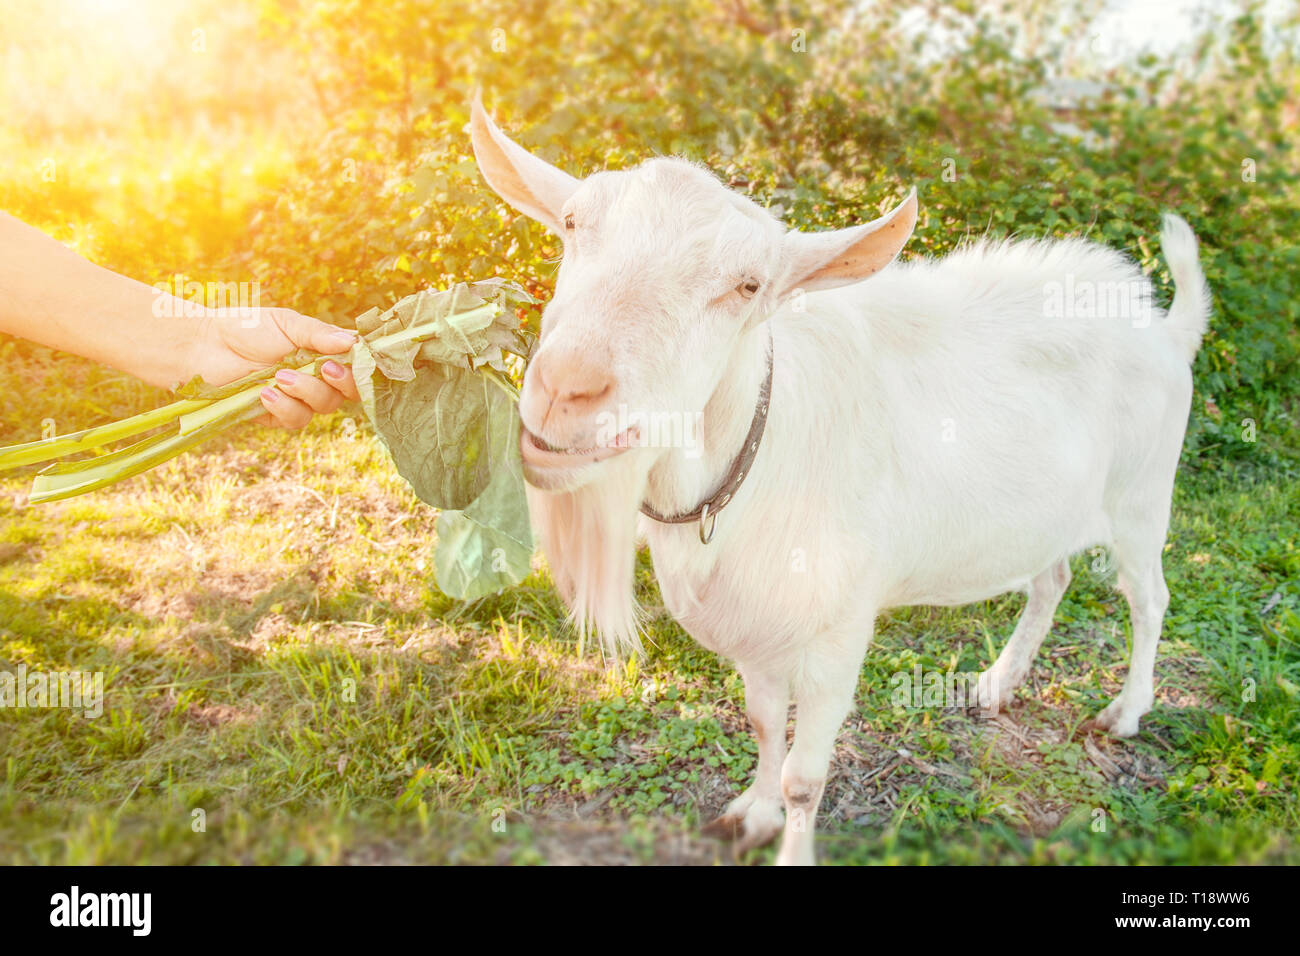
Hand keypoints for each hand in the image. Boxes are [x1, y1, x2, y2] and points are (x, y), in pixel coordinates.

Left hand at [191, 306, 360, 428]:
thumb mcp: (287, 323)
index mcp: (325, 353)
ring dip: (307, 392)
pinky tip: (265, 393)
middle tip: (324, 370)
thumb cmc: (246, 327)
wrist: (204, 345)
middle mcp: (317, 377)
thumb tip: (353, 342)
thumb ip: (319, 334)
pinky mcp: (278, 415)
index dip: (361, 368)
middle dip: (341, 382)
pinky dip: (285, 407)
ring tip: (279, 376)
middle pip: (348, 392)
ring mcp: (299, 398)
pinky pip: (297, 419)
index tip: (352, 360)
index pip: (357, 366)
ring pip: (324, 406)